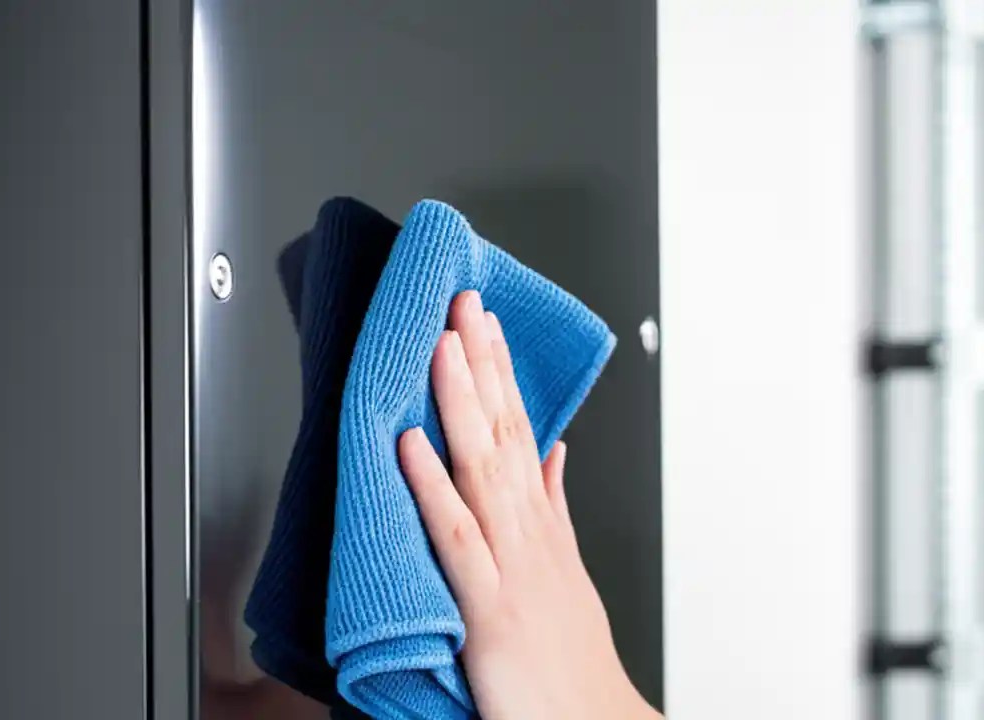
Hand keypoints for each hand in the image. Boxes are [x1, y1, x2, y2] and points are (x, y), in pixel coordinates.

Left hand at [398, 291, 659, 719]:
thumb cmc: (572, 660)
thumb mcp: (567, 571)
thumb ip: (555, 509)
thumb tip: (552, 454)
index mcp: (540, 526)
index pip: (520, 431)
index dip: (499, 374)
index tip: (482, 322)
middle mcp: (528, 535)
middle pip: (505, 433)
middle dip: (482, 363)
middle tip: (463, 302)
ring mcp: (511, 567)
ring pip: (484, 468)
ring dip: (462, 401)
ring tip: (442, 343)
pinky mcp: (489, 609)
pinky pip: (455, 539)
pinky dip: (433, 487)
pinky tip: (411, 443)